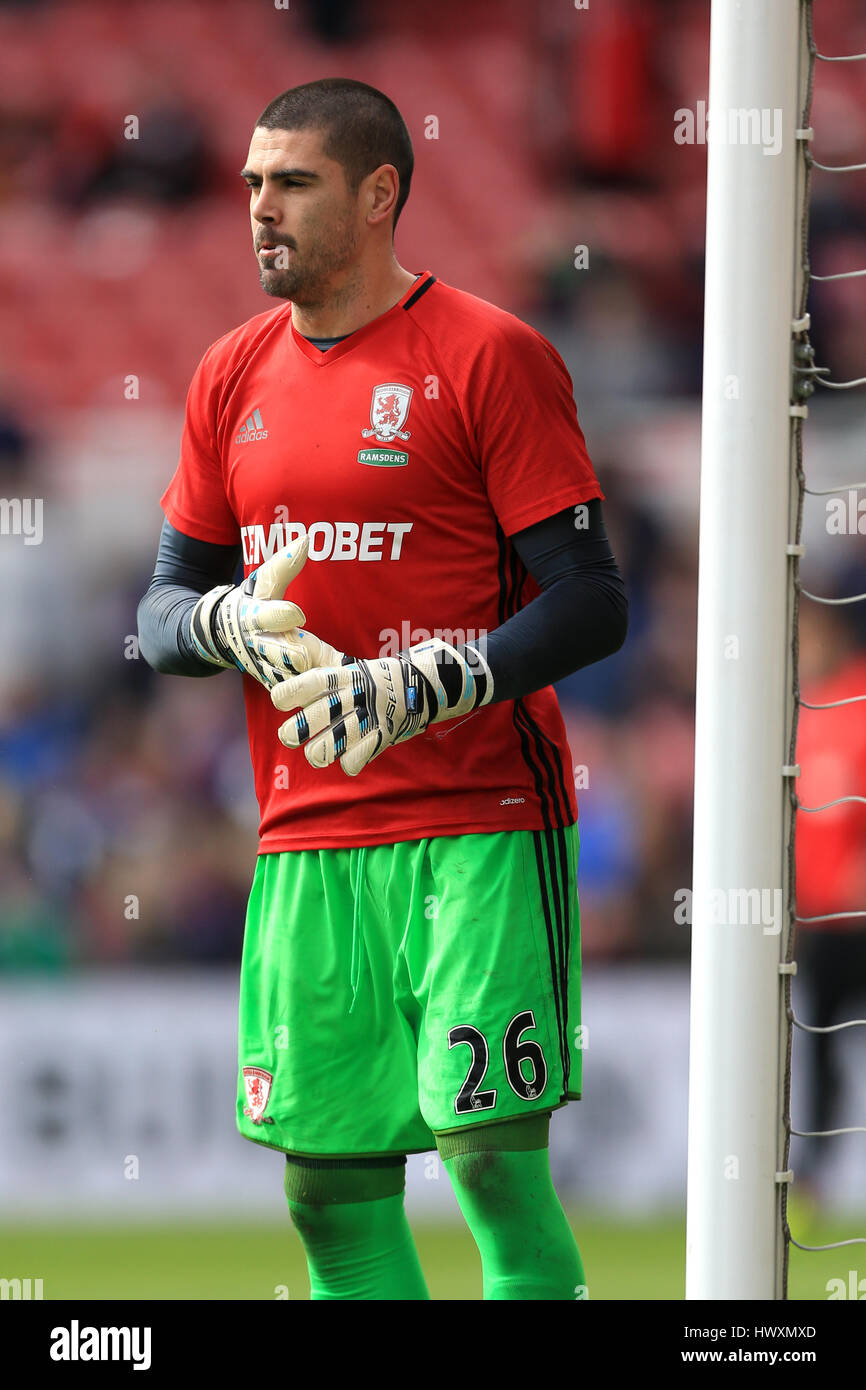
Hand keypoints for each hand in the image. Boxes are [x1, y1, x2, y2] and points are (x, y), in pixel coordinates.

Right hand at [189, 536, 339, 688]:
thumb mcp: (261, 583)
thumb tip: (306, 539)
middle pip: (283, 654)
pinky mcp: (270, 683)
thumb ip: (283, 565)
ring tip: (318, 668)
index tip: (297, 614)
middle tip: (309, 652)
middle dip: (296, 653)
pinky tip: (320, 684)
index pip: (267, 616)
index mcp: (253, 617)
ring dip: (305, 674)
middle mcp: (257, 645)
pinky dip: (306, 688)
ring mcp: (262, 667)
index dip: (282, 615)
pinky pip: (293, 690)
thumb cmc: (249, 602)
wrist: (219, 636)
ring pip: (289, 677)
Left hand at [271, 637, 493, 775]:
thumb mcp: (344, 664)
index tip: (279, 702)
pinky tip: (347, 756)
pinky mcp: (382, 736)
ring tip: (316, 752)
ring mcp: (370, 717)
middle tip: (289, 736)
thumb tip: (286, 648)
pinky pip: (354, 760)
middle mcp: (354, 696)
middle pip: (315, 718)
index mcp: (342, 676)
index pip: (310, 682)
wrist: (418, 686)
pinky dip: (348, 762)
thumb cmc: (369, 677)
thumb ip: (316, 661)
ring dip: (318, 752)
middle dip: (294, 732)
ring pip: (330, 745)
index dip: (289, 694)